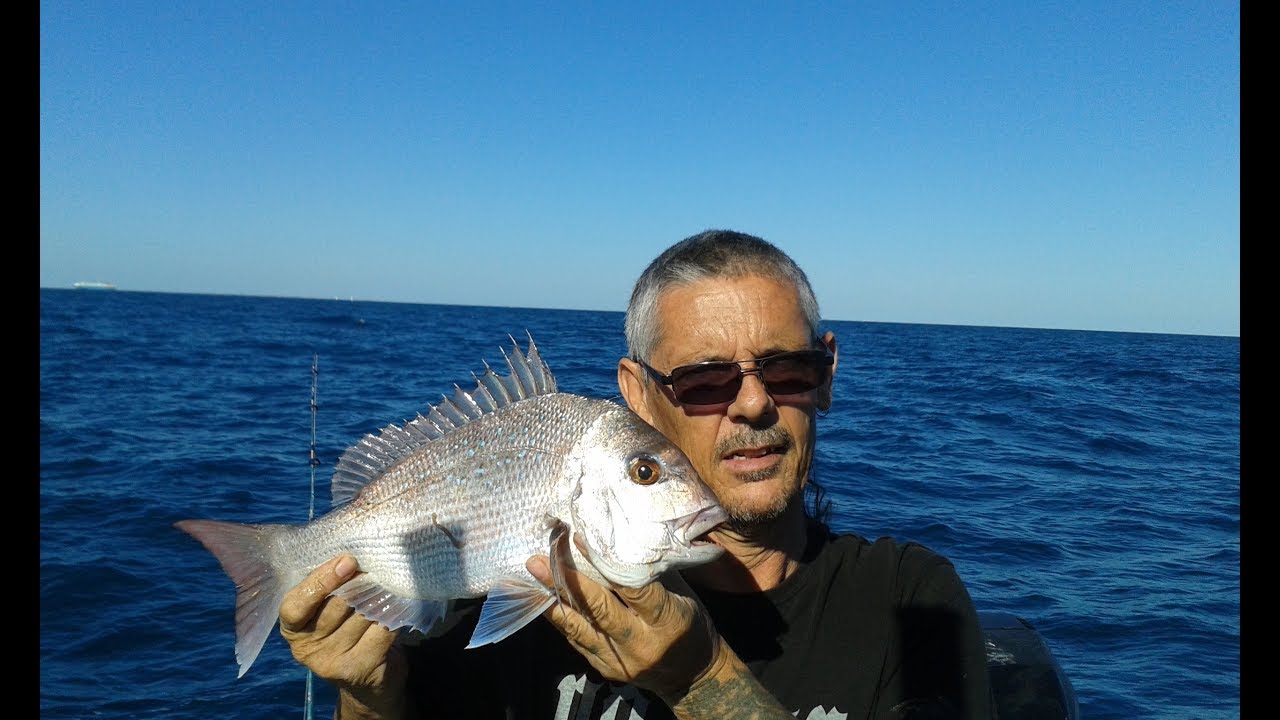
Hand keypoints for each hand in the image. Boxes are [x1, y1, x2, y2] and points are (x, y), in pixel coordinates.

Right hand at [278, 556, 406, 717]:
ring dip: (380, 595)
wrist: (369, 682)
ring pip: (363, 615)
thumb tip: (351, 555)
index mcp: (293, 628)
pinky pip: (382, 630)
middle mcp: (306, 648)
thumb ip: (329, 588)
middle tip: (378, 567)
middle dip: (360, 582)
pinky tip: (399, 604)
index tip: (347, 560)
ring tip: (391, 582)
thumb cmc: (346, 632)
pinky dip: (394, 613)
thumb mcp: (327, 611)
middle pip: (337, 605)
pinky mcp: (360, 668)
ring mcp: (332, 661)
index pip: (296, 604)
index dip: (321, 581)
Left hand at [526, 554, 724, 706]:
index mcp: (666, 619)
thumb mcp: (684, 596)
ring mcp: (621, 660)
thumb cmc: (691, 626)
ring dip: (554, 601)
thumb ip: (654, 573)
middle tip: (539, 560)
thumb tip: (622, 539)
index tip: (579, 539)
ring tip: (533, 577)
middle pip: (599, 610)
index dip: (604, 562)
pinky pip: (578, 641)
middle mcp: (641, 642)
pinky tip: (548, 599)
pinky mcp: (606, 669)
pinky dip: (563, 619)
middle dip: (566, 582)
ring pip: (580, 629)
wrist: (692, 677)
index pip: (632, 587)